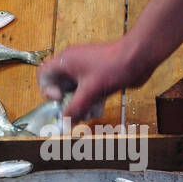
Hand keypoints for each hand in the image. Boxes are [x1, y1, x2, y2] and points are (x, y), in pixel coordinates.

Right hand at [38, 40, 153, 121]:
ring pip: (75, 92)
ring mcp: (86, 70)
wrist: (139, 58)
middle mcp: (73, 64)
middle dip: (67, 103)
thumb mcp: (90, 91)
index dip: (47, 89)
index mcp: (66, 61)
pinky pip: (88, 92)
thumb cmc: (114, 67)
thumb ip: (75, 108)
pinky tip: (99, 109)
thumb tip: (64, 122)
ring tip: (89, 113)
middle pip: (59, 87)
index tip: (60, 98)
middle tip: (74, 113)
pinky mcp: (98, 77)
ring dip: (80, 105)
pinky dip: (91, 101)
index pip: (43, 74)